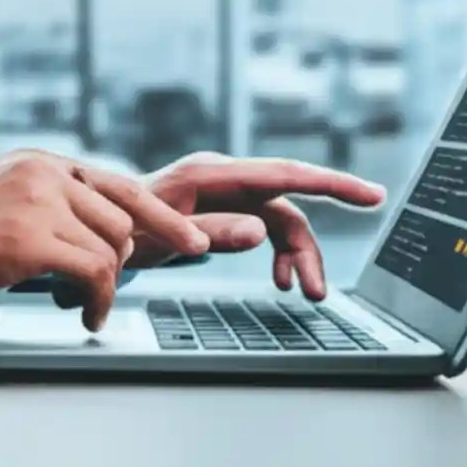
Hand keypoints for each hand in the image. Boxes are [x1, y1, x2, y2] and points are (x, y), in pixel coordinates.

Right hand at [0, 149, 209, 329]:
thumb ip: (43, 206)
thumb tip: (89, 235)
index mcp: (38, 162)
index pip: (119, 186)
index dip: (162, 218)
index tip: (194, 242)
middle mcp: (42, 172)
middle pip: (124, 220)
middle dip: (123, 264)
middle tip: (102, 294)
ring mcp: (35, 201)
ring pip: (112, 248)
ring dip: (106, 288)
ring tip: (82, 307)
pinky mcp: (25, 238)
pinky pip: (93, 274)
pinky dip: (96, 303)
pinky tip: (79, 316)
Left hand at [128, 152, 385, 299]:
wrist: (95, 226)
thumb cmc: (121, 228)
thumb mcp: (160, 237)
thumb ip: (210, 232)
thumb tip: (260, 232)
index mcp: (211, 173)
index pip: (285, 175)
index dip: (332, 185)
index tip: (370, 195)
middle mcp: (225, 176)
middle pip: (290, 203)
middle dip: (313, 244)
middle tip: (323, 287)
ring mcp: (227, 192)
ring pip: (282, 220)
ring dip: (298, 257)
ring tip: (305, 294)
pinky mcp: (225, 209)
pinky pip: (267, 227)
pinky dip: (279, 254)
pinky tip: (281, 280)